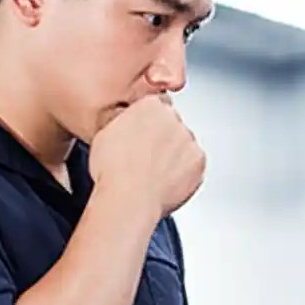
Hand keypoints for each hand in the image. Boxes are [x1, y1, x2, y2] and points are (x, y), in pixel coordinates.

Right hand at [88, 93, 205, 219]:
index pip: (156, 107)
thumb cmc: (113, 170)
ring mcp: (188, 139)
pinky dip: (185, 172)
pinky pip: (194, 164)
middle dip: (163, 139)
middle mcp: (173, 118)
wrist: (129, 198)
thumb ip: (124, 121)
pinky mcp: (199, 161)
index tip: (143, 137)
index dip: (148, 125)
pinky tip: (166, 180)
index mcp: (149, 106)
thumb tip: (127, 125)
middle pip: (172, 125)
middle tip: (147, 158)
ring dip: (175, 155)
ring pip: (184, 145)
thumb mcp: (106, 133)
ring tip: (154, 173)